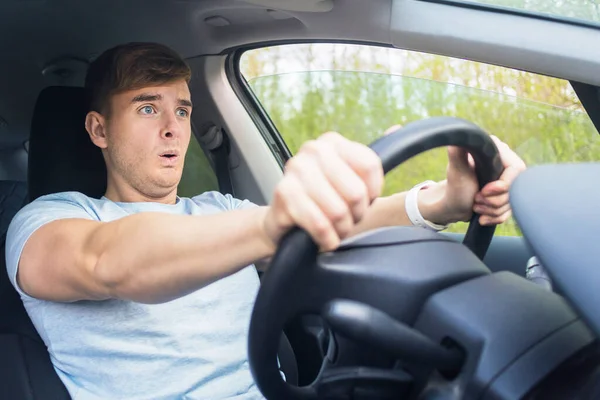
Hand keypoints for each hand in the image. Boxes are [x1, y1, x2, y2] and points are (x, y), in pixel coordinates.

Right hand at [263, 132, 383, 251]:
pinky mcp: (283, 194)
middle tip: (346, 220)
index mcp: (332, 142)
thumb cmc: (322, 201)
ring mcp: (295, 170)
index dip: (372, 193)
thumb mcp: (348, 179)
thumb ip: (369, 162)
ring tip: (335, 230)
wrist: (284, 221)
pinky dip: (327, 239)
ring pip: (338, 211)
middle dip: (355, 216)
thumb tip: (397, 128)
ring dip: (341, 230)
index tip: (363, 202)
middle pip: (356, 192)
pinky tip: (325, 240)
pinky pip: (320, 225)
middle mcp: (313, 150)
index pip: (369, 166)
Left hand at [438, 135, 525, 225]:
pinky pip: (511, 211)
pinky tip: (482, 216)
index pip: (517, 169)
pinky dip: (496, 217)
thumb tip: (458, 135)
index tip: (484, 192)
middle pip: (517, 189)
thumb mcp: (456, 169)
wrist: (451, 203)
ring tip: (476, 206)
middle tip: (476, 199)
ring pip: (514, 202)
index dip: (503, 185)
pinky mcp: (508, 196)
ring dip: (493, 210)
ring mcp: (509, 181)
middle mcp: (507, 164)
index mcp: (497, 152)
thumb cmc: (453, 185)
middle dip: (495, 201)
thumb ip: (458, 152)